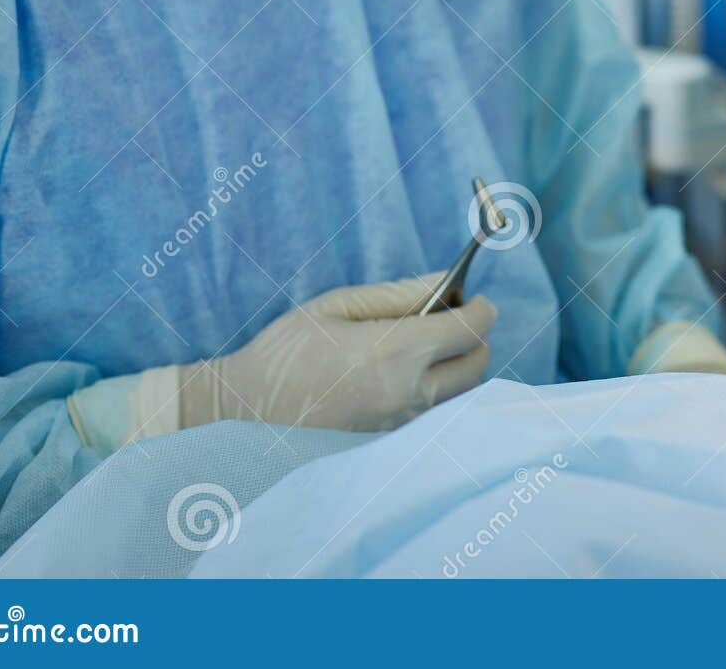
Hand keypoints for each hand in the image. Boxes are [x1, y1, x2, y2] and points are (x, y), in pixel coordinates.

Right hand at [179, 275, 494, 432]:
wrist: (245, 413)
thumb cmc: (285, 352)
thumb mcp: (337, 306)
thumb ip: (399, 293)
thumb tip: (447, 282)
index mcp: (395, 353)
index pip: (471, 329)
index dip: (481, 308)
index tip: (474, 297)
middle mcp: (409, 394)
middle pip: (478, 365)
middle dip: (474, 337)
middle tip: (448, 318)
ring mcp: (403, 425)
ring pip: (462, 392)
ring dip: (456, 365)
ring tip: (420, 346)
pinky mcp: (394, 443)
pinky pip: (437, 413)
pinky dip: (436, 390)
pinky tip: (402, 375)